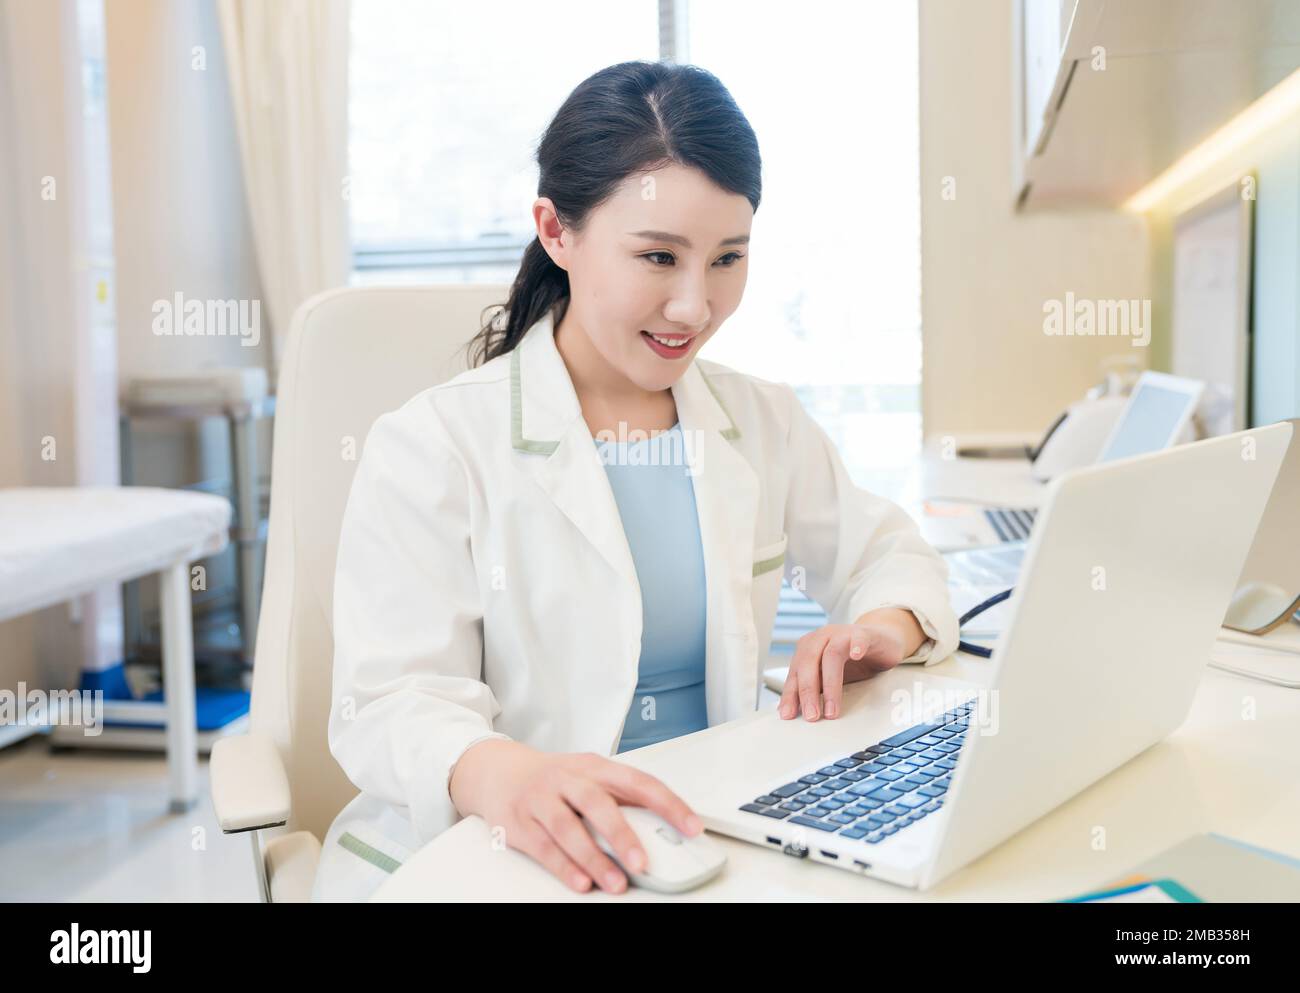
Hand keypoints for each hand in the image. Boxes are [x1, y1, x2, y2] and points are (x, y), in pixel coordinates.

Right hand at [448, 739, 702, 894]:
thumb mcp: (589, 776)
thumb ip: (620, 799)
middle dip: (622, 834)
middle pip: (597, 803)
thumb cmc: (554, 778)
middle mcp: (567, 779)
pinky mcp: (519, 823)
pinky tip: (580, 881)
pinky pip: (543, 847)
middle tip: (643, 862)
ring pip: (568, 828)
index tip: (691, 826)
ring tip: (616, 882)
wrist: (497, 770)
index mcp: (594, 766)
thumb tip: (662, 829)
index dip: (668, 803)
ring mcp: (541, 800)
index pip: (638, 781)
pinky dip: (563, 866)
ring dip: (593, 858)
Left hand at [778, 608, 924, 721]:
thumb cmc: (852, 660)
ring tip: (832, 708)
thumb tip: (801, 713)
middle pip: (809, 663)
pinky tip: (856, 655)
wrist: (880, 639)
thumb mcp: (830, 677)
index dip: (790, 694)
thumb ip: (816, 689)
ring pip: (832, 655)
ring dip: (831, 684)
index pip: (795, 673)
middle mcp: (821, 638)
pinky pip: (859, 638)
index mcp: (808, 649)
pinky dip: (857, 646)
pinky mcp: (864, 634)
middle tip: (812, 716)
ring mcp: (842, 634)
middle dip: (808, 692)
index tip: (789, 715)